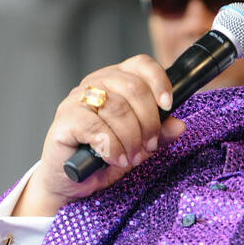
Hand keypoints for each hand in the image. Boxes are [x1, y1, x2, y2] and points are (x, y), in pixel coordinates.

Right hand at [12, 54, 186, 216]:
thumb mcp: (139, 146)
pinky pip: (96, 129)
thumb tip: (179, 125)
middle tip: (148, 147)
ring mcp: (77, 99)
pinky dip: (112, 148)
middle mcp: (96, 84)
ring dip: (131, 139)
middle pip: (134, 88)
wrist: (70, 179)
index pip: (142, 65)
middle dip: (149, 123)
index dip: (159, 82)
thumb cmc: (103, 158)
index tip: (167, 106)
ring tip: (131, 157)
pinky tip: (114, 159)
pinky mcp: (65, 119)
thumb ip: (159, 135)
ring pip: (117, 109)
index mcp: (116, 81)